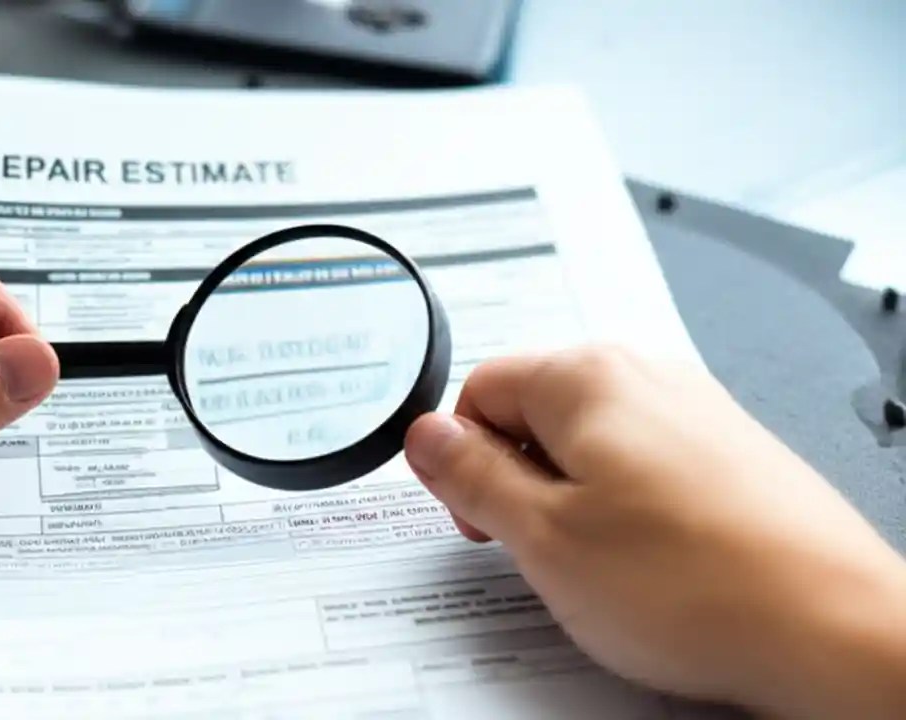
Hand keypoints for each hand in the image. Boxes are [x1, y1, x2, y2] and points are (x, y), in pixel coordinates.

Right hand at [404, 346, 905, 719]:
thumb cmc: (697, 584)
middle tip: (538, 547)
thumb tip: (424, 436)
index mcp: (586, 377)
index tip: (479, 517)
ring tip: (600, 564)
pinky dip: (625, 509)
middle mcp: (644, 375)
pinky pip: (641, 466)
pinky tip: (647, 562)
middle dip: (517, 480)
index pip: (476, 391)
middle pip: (533, 412)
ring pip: (588, 444)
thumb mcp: (541, 536)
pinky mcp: (726, 451)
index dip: (461, 461)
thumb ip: (468, 474)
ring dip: (571, 500)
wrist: (833, 628)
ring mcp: (692, 410)